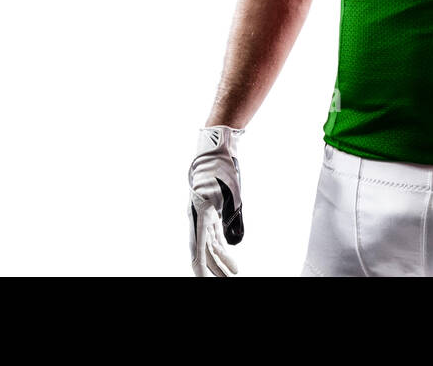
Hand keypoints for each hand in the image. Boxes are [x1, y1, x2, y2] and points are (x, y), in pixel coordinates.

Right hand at [188, 125, 244, 276]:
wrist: (215, 151)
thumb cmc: (222, 171)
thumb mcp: (233, 196)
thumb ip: (234, 220)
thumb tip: (235, 243)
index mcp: (200, 215)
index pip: (198, 250)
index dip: (202, 270)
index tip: (205, 281)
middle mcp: (197, 218)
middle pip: (205, 251)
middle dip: (215, 269)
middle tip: (228, 280)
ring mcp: (202, 215)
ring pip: (209, 244)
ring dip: (220, 259)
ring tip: (234, 272)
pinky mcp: (209, 211)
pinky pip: (213, 234)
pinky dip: (221, 246)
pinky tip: (229, 255)